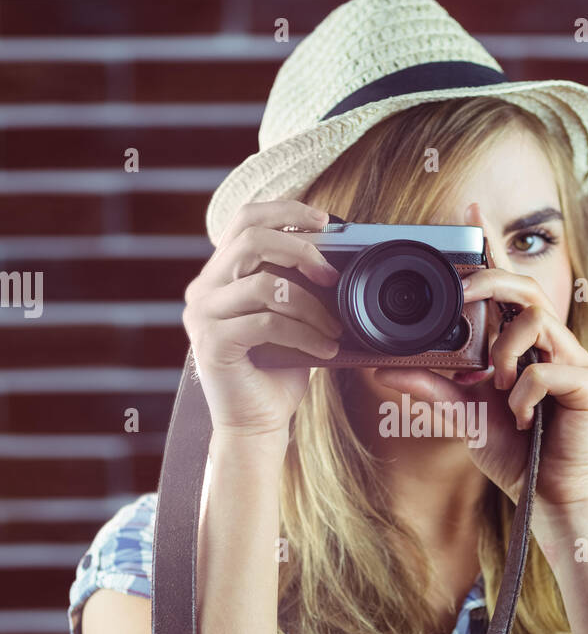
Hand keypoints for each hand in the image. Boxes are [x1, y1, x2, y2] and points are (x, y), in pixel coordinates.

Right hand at [183, 199, 342, 448]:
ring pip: (264, 284)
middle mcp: (203, 289)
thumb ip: (296, 282)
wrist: (256, 423)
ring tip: (335, 328)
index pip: (245, 219)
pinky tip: (326, 349)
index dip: (286, 210)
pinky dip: (305, 334)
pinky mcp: (212, 344)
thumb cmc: (277, 371)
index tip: (326, 221)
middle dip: (301, 250)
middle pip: (251, 239)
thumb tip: (339, 255)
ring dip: (312, 305)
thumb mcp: (290, 316)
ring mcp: (202, 316)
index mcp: (219, 275)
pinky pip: (267, 323)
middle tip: (333, 276)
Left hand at [373, 202, 587, 513]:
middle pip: (524, 286)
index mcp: (519, 342)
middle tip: (462, 292)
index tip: (469, 209)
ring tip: (497, 386)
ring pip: (538, 321)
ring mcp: (572, 360)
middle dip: (491, 280)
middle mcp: (549, 342)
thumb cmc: (513, 452)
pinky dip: (526, 395)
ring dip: (506, 350)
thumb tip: (385, 369)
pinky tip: (524, 419)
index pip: (504, 284)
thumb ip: (432, 389)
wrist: (546, 497)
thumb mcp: (462, 416)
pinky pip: (550, 371)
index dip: (490, 245)